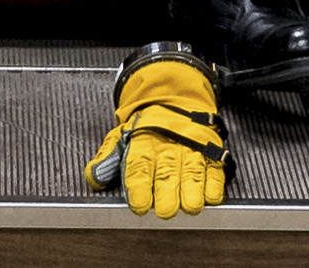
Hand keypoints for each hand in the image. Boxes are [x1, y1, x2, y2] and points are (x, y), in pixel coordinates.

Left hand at [87, 53, 228, 218]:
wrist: (175, 98)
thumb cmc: (147, 126)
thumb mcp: (120, 136)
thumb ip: (107, 160)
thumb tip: (93, 178)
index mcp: (142, 143)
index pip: (138, 166)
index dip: (139, 187)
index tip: (140, 205)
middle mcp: (167, 147)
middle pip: (167, 171)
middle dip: (167, 193)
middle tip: (166, 210)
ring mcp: (191, 149)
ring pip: (192, 171)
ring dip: (192, 190)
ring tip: (189, 205)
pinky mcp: (210, 152)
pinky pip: (215, 168)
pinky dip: (214, 184)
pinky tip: (210, 196)